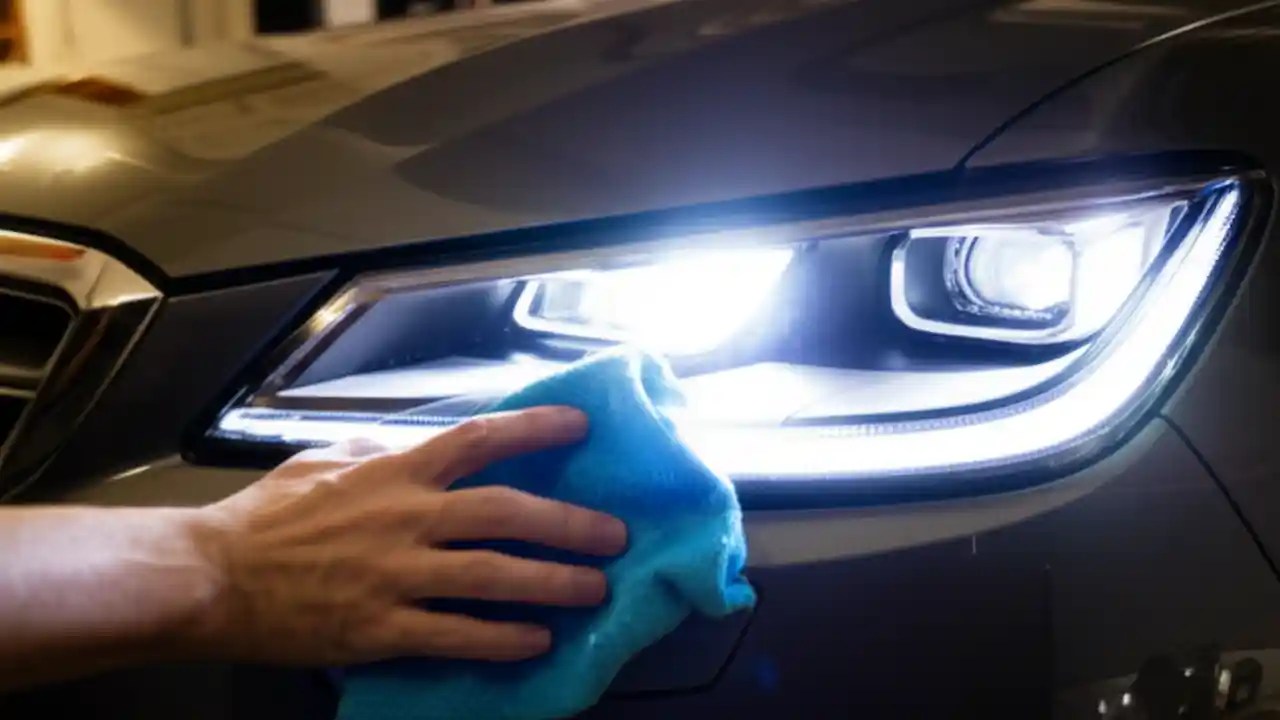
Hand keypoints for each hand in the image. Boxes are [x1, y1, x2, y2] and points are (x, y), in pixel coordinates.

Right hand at [188, 406, 625, 664]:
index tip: (582, 427)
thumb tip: (433, 446)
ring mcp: (396, 575)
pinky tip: (537, 642)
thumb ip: (387, 453)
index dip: (535, 429)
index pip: (479, 439)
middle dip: (570, 522)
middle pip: (507, 511)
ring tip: (596, 590)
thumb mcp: (328, 459)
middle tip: (615, 534)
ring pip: (494, 576)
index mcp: (394, 470)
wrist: (213, 577)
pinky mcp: (381, 627)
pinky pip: (457, 634)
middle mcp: (406, 517)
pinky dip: (503, 639)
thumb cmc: (268, 515)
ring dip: (553, 583)